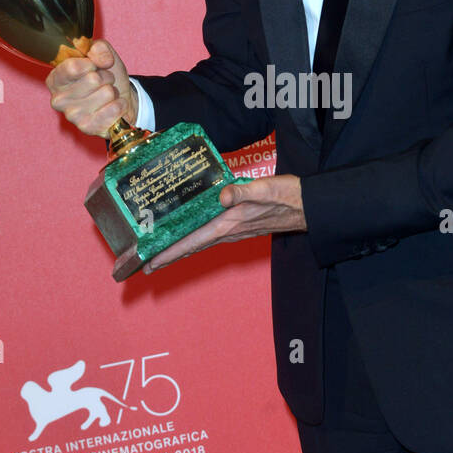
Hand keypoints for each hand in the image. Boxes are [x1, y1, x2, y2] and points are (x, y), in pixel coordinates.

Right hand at [46, 38, 136, 135]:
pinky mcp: (87, 128)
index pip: (72, 66)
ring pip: (106, 93)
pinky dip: (120, 105)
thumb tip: (103, 60)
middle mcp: (58, 99)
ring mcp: (72, 116)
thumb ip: (99, 48)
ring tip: (107, 95)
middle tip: (103, 83)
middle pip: (93, 79)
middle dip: (106, 77)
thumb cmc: (106, 76)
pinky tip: (112, 107)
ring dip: (113, 92)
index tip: (94, 66)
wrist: (121, 99)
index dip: (92, 63)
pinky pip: (114, 109)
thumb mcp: (103, 55)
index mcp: (56, 78)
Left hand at [142, 174, 305, 271]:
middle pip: (191, 247)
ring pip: (200, 244)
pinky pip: (210, 237)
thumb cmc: (286, 196)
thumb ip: (241, 192)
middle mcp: (228, 232)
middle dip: (168, 256)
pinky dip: (195, 240)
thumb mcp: (264, 188)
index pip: (192, 241)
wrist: (307, 206)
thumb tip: (221, 195)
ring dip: (180, 249)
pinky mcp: (240, 226)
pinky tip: (190, 236)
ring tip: (161, 254)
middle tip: (146, 264)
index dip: (169, 253)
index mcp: (229, 224)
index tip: (150, 263)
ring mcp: (234, 231)